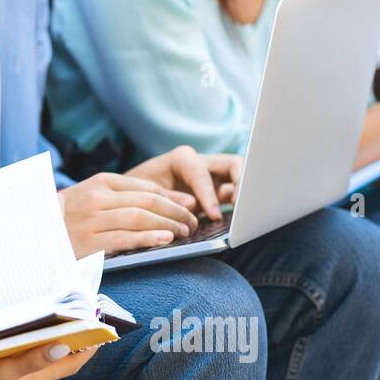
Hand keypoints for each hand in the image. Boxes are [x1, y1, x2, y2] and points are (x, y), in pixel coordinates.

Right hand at [58, 171, 198, 257]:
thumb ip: (124, 195)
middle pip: (147, 201)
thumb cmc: (70, 214)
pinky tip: (165, 240)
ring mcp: (92, 219)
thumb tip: (167, 199)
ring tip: (184, 232)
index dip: (172, 197)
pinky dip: (148, 238)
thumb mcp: (93, 195)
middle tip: (192, 220)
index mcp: (100, 182)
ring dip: (167, 225)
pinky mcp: (90, 241)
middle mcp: (97, 197)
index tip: (190, 205)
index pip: (145, 187)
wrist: (36, 231)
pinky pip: (125, 238)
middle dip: (175, 211)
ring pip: (139, 218)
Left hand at [125, 145, 240, 221]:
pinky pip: (236, 195)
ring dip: (246, 192)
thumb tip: (192, 206)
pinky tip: (241, 219)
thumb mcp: (143, 195)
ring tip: (245, 211)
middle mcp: (200, 165)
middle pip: (232, 164)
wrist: (133, 204)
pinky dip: (241, 205)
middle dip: (242, 181)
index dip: (208, 193)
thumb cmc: (134, 195)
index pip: (200, 171)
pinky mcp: (218, 194)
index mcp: (180, 159)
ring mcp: (212, 179)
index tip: (212, 214)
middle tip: (244, 205)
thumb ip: (166, 198)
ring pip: (240, 177)